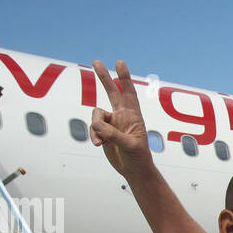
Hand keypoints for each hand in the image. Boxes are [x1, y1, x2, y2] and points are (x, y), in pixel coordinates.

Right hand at [90, 59, 152, 179]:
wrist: (133, 170)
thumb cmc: (138, 158)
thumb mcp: (130, 146)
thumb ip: (114, 135)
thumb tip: (97, 125)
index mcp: (134, 116)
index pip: (129, 93)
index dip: (124, 78)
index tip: (119, 63)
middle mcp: (122, 116)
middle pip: (112, 92)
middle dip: (104, 77)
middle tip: (96, 62)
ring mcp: (112, 123)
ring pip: (96, 115)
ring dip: (96, 127)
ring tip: (100, 141)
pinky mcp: (104, 132)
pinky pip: (93, 128)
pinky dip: (94, 135)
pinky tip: (98, 145)